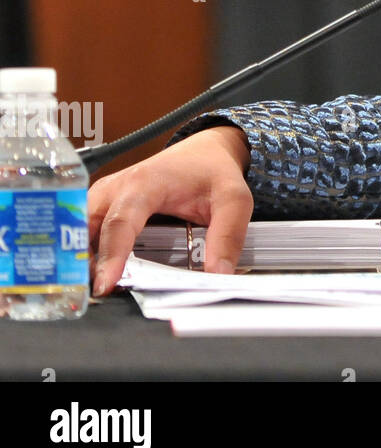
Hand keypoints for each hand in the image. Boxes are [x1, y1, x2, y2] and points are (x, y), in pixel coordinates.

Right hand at [87, 125, 252, 295]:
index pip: (120, 222)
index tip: (106, 284)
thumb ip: (228, 234)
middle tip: (94, 296)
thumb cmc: (213, 171)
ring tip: (94, 290)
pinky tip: (98, 275)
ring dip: (81, 260)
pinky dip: (86, 254)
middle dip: (84, 262)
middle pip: (87, 230)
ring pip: (79, 233)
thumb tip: (219, 273)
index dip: (111, 255)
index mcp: (144, 184)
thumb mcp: (233, 199)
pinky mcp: (103, 207)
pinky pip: (84, 234)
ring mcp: (105, 197)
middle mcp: (116, 188)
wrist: (205, 151)